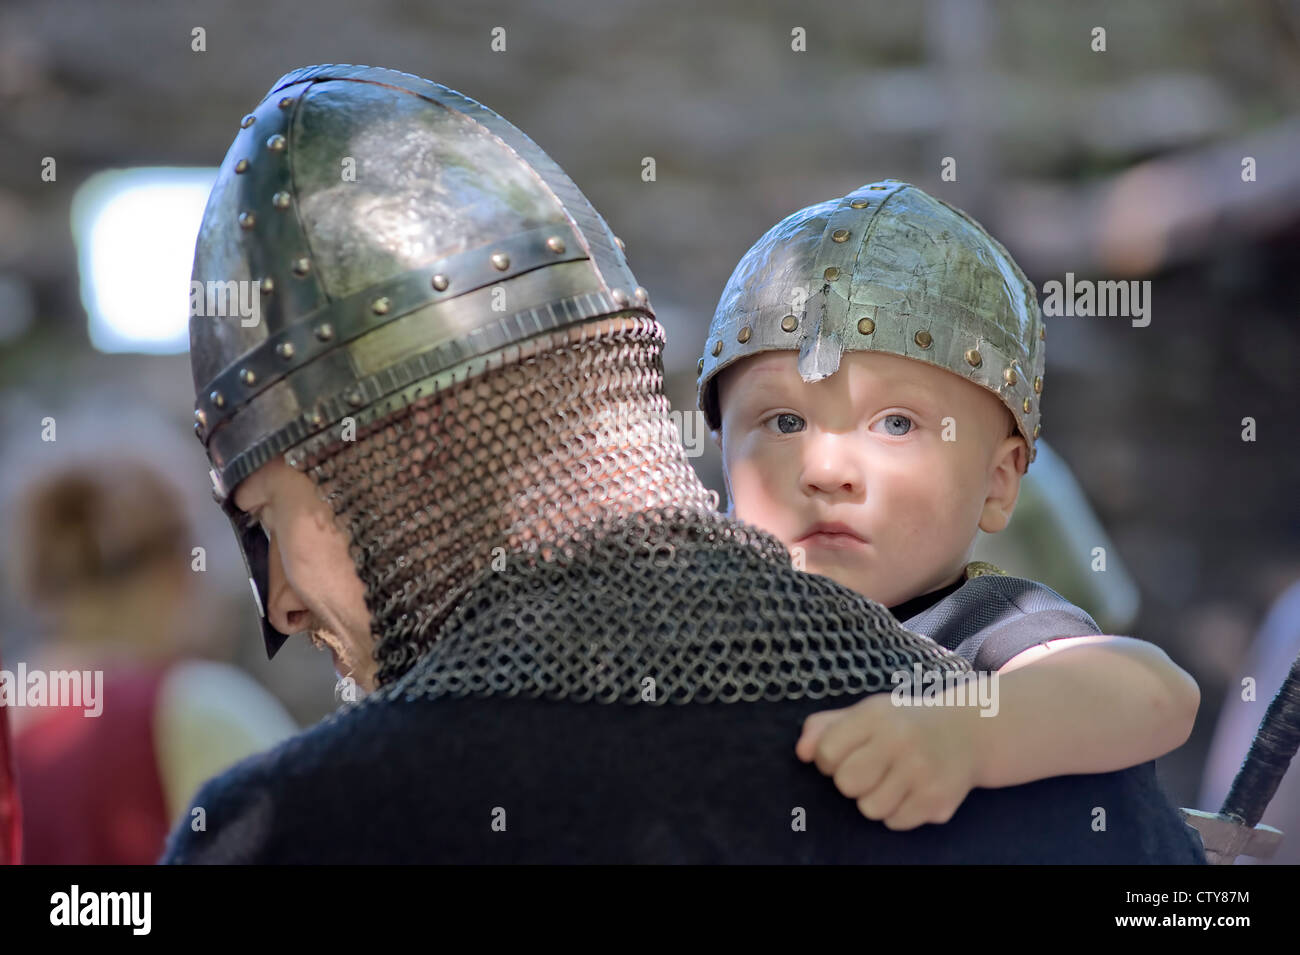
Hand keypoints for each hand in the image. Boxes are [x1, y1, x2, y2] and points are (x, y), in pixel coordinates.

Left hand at [796, 693, 980, 830]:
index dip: (829, 760)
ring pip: (869, 808)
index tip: (846, 756)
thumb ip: (826, 727)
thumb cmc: (905, 723)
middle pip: (846, 783)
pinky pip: (895, 822)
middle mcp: (900, 740)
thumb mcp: (867, 713)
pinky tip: (911, 791)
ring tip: (892, 780)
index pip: (826, 752)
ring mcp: (922, 771)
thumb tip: (800, 752)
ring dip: (875, 799)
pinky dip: (898, 812)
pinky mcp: (938, 799)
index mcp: (876, 715)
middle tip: (870, 770)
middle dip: (851, 782)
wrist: (968, 732)